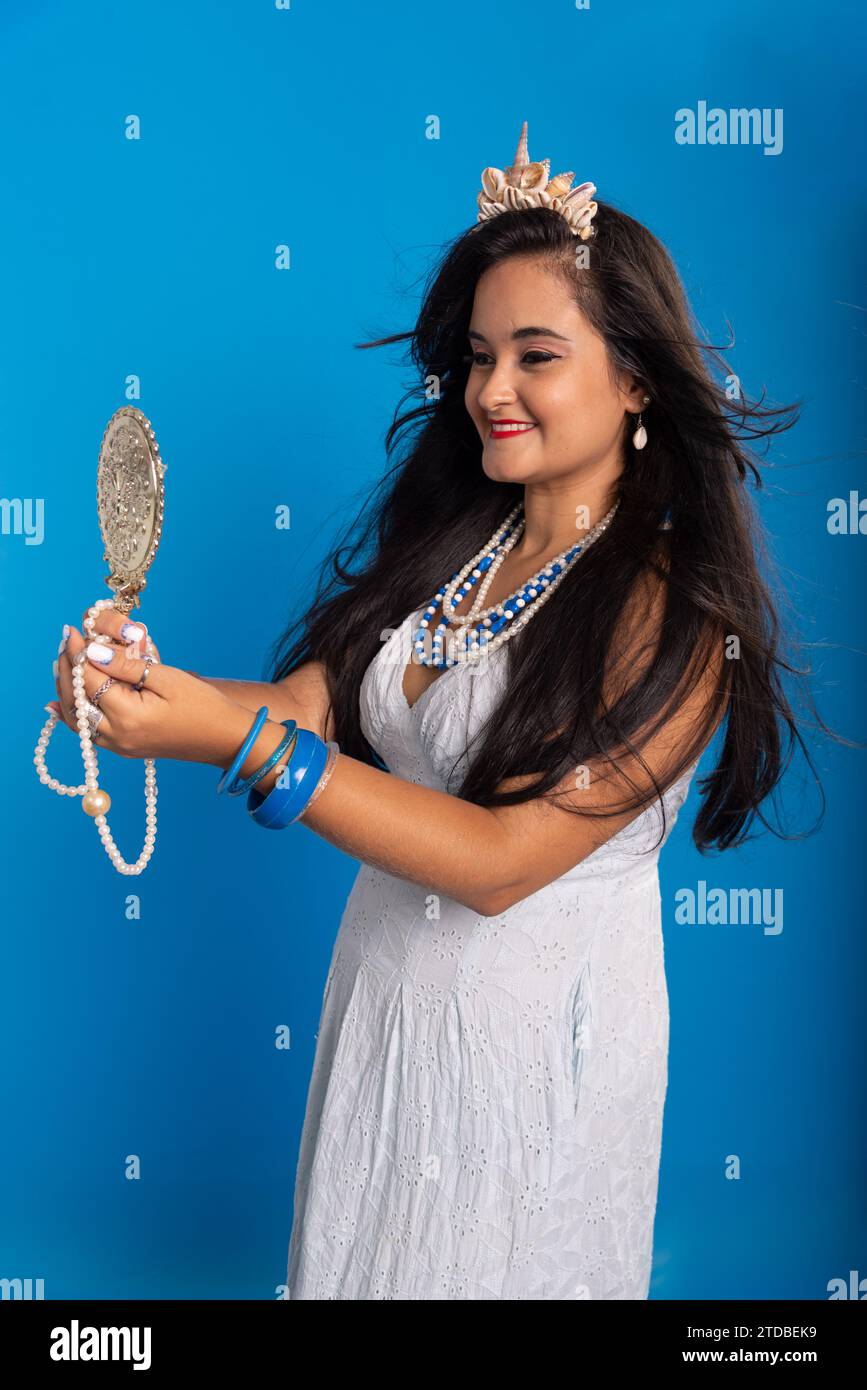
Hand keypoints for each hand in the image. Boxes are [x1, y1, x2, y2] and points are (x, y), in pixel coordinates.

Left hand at [50, 607, 252, 765]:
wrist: (224, 738)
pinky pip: (87, 731)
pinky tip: (57, 703)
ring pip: (76, 717)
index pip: (90, 679)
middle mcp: (117, 735)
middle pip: (76, 698)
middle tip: (66, 639)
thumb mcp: (168, 678)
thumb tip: (92, 652)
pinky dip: (72, 713)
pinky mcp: (124, 747)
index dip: (78, 652)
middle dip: (67, 666)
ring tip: (63, 660)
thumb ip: (127, 666)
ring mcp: (119, 745)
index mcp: (129, 717)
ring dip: (66, 688)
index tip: (73, 629)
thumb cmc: (204, 705)